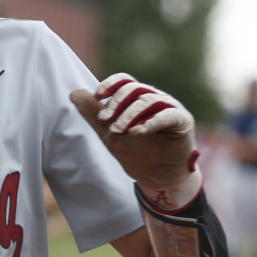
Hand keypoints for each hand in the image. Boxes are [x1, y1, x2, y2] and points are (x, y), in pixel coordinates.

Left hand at [70, 72, 201, 209]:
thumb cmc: (135, 151)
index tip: (97, 95)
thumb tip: (74, 92)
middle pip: (134, 89)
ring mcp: (170, 108)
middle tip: (104, 120)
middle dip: (116, 103)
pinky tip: (136, 132)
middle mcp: (154, 98)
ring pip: (148, 100)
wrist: (156, 176)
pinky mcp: (182, 121)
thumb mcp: (108, 133)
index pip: (124, 81)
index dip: (111, 84)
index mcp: (137, 98)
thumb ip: (93, 113)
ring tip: (117, 131)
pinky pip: (168, 115)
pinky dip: (150, 122)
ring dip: (129, 114)